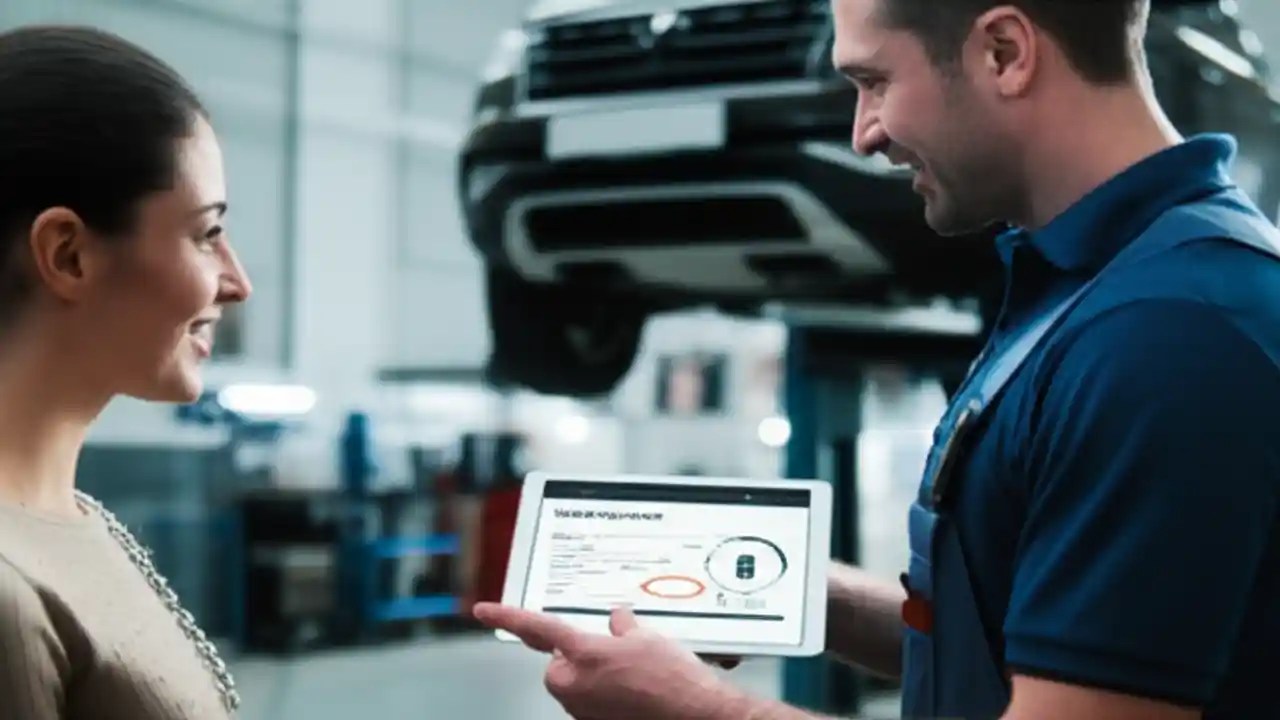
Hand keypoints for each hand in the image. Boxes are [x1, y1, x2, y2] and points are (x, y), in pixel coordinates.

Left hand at [474, 602, 746, 719]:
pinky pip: (592, 704)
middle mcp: (576, 685)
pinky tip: (637, 692)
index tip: (483, 611)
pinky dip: (607, 696)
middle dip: (577, 657)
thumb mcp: (648, 637)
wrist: (695, 717)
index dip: (508, 617)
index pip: (537, 629)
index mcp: (583, 654)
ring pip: (576, 686)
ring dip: (595, 677)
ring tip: (634, 674)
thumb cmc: (672, 679)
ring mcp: (585, 710)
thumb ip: (623, 626)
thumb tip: (617, 621)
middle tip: (612, 652)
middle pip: (559, 664)